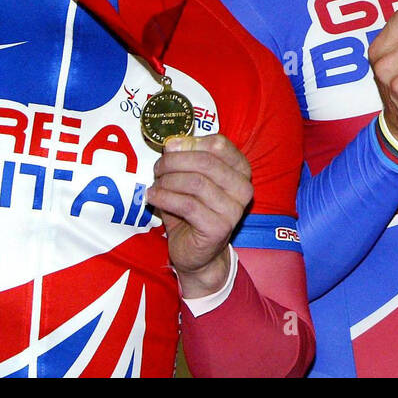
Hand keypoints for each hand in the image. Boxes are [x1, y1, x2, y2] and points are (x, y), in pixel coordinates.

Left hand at [147, 134, 252, 298]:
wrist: (198, 255)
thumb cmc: (193, 213)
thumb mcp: (191, 181)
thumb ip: (187, 160)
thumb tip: (172, 143)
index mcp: (241, 171)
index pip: (220, 145)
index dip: (191, 143)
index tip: (170, 148)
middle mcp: (243, 188)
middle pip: (206, 162)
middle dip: (175, 162)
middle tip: (157, 168)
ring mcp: (233, 209)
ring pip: (195, 183)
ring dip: (168, 181)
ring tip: (155, 185)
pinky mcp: (218, 227)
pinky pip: (187, 205)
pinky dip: (165, 198)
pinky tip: (153, 197)